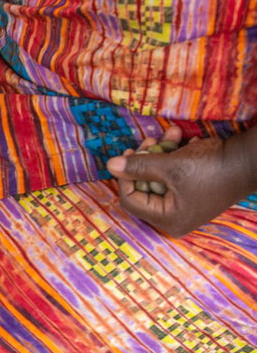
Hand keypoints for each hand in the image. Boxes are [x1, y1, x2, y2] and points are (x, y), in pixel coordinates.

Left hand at [106, 125, 256, 236]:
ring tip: (172, 133)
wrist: (249, 159)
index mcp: (167, 219)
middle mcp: (174, 216)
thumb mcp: (170, 166)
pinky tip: (185, 141)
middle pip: (143, 186)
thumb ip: (138, 166)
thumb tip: (110, 165)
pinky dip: (175, 156)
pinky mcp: (192, 190)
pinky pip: (174, 174)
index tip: (128, 153)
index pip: (130, 199)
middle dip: (146, 158)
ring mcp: (184, 203)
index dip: (125, 175)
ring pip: (159, 175)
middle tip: (149, 140)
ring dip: (161, 152)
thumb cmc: (211, 168)